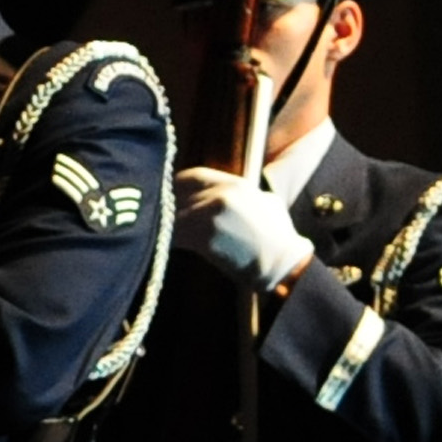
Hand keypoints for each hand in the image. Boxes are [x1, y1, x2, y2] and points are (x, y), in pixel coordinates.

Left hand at [173, 167, 314, 290]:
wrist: (283, 265)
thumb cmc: (279, 238)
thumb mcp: (268, 203)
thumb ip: (244, 194)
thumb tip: (224, 193)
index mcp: (235, 184)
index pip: (192, 176)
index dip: (176, 187)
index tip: (167, 197)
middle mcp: (221, 194)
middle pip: (178, 194)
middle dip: (167, 207)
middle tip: (158, 217)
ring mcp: (211, 213)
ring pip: (172, 214)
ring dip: (165, 225)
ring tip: (159, 232)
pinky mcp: (204, 235)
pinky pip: (174, 234)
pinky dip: (167, 240)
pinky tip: (165, 245)